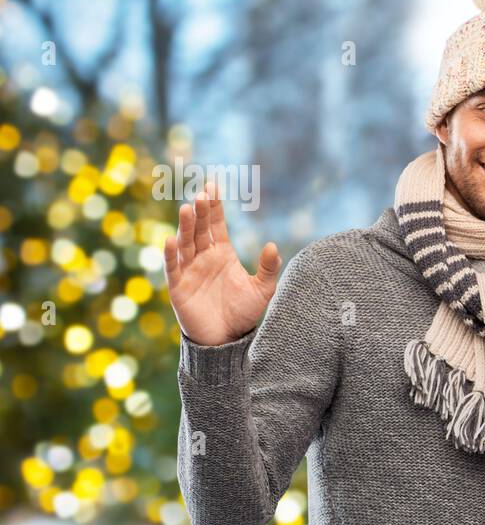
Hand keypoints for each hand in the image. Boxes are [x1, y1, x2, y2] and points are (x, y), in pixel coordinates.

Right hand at [163, 180, 280, 345]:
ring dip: (185, 226)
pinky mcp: (178, 287)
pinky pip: (173, 268)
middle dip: (200, 212)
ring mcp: (189, 270)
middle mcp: (204, 258)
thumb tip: (273, 245)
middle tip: (201, 194)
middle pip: (200, 230)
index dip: (214, 206)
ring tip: (187, 208)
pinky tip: (171, 241)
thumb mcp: (263, 290)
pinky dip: (171, 255)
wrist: (226, 339)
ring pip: (186, 244)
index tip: (212, 185)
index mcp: (222, 254)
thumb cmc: (243, 313)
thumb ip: (269, 268)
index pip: (216, 225)